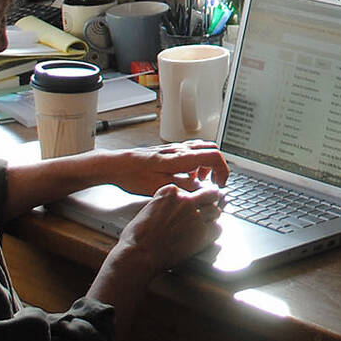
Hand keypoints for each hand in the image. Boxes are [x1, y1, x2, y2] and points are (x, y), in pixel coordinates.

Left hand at [99, 141, 229, 194]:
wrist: (117, 165)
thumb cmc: (134, 175)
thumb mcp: (162, 187)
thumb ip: (185, 188)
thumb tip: (202, 191)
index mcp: (181, 157)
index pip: (214, 155)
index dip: (222, 170)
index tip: (220, 184)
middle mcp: (180, 149)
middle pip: (211, 149)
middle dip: (217, 166)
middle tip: (213, 182)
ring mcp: (174, 149)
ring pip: (201, 149)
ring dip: (206, 164)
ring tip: (199, 181)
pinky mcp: (168, 152)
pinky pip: (190, 152)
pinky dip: (195, 163)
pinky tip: (185, 176)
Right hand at [112, 172, 222, 274]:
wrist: (140, 253)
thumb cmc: (139, 236)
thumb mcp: (149, 209)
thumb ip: (166, 204)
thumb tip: (176, 209)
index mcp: (171, 191)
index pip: (194, 190)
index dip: (195, 201)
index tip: (193, 208)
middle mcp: (185, 199)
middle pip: (210, 196)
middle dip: (209, 205)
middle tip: (206, 214)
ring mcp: (195, 214)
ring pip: (216, 211)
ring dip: (212, 219)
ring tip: (204, 229)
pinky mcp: (202, 230)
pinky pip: (217, 228)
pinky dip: (213, 234)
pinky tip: (204, 239)